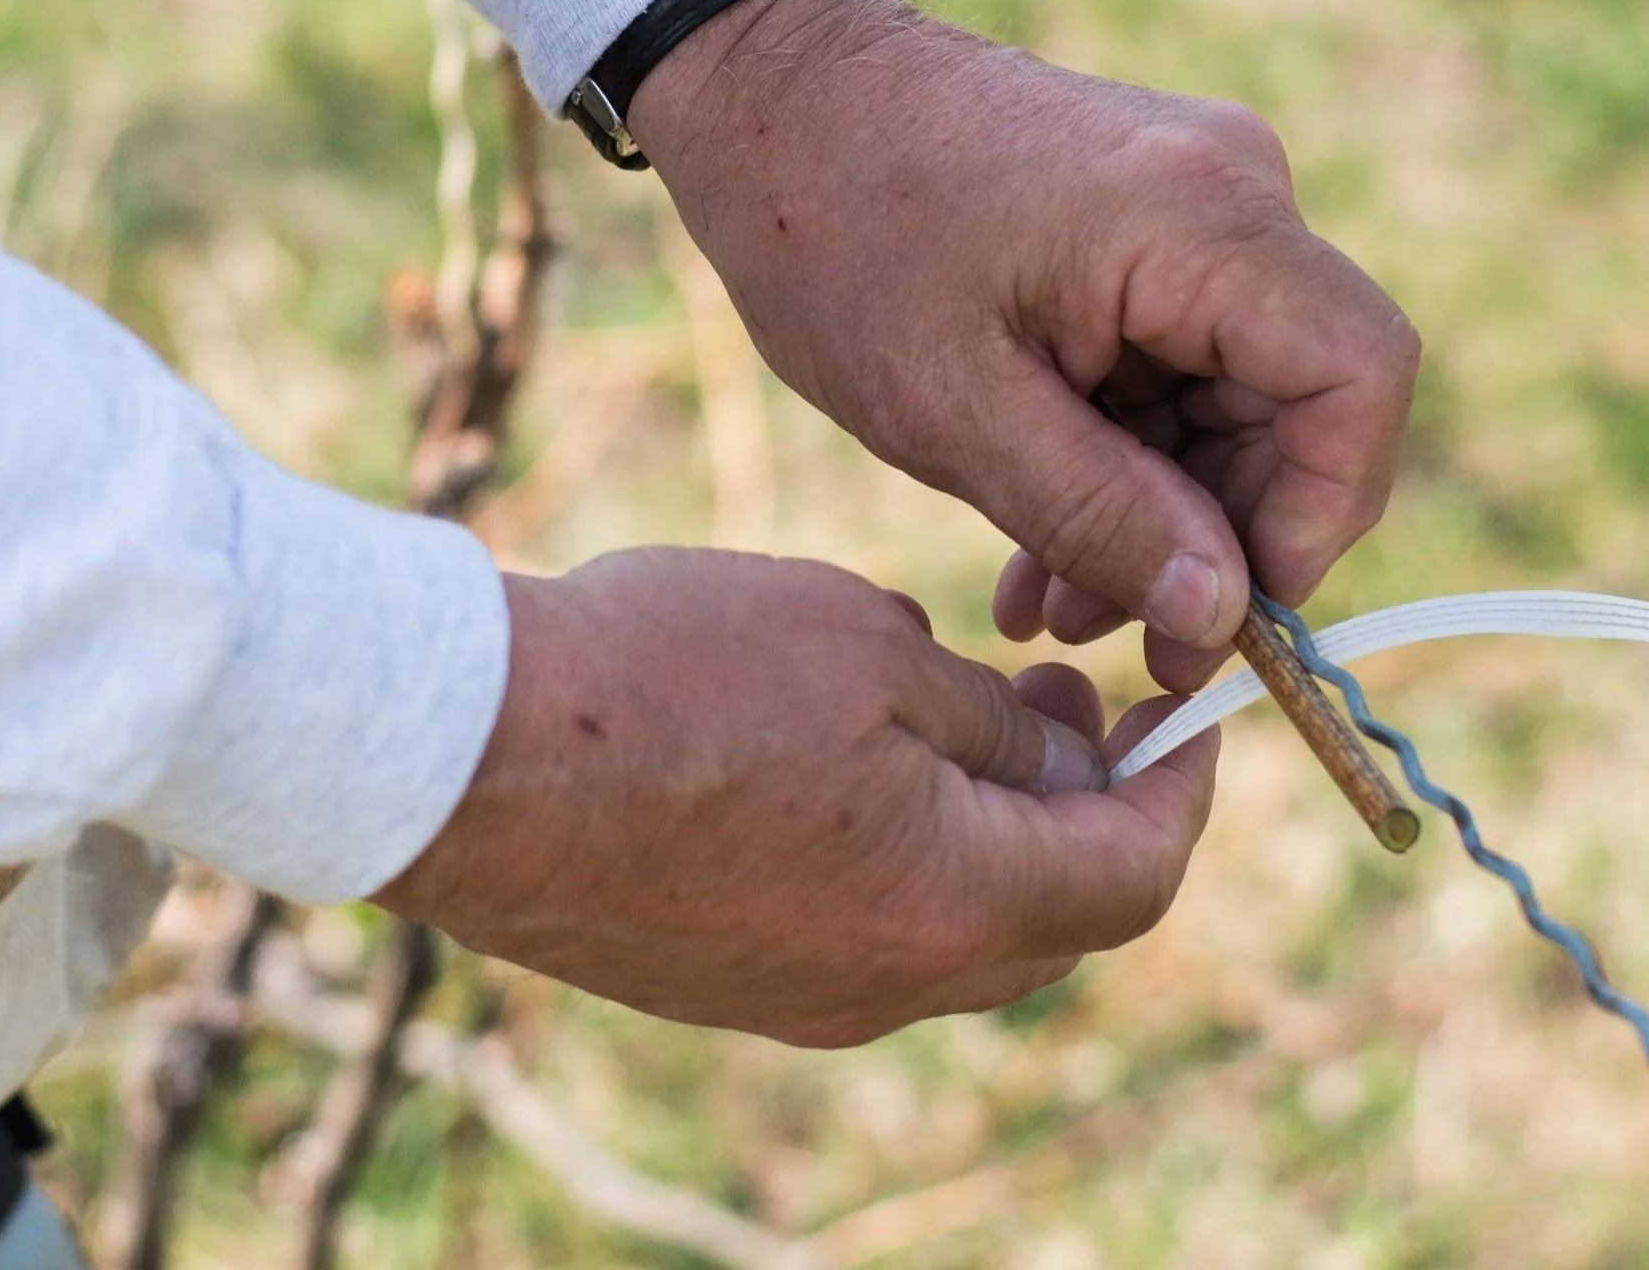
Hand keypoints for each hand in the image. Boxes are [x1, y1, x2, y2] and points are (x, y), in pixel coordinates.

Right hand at [375, 549, 1215, 1046]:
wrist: (465, 756)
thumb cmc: (675, 677)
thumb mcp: (871, 650)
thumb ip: (995, 719)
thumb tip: (1062, 759)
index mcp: (953, 906)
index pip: (1135, 876)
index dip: (1181, 789)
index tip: (1184, 711)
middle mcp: (889, 985)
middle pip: (1053, 919)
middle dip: (1085, 810)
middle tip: (1063, 700)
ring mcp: (797, 999)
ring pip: (954, 927)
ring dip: (986, 829)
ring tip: (949, 705)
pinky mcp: (722, 984)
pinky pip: (862, 932)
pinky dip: (900, 855)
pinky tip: (843, 755)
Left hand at [631, 0, 1419, 690]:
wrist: (767, 95)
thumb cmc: (835, 232)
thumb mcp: (954, 409)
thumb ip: (1099, 514)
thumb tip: (1224, 609)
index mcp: (1201, 215)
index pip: (1360, 377)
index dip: (1320, 512)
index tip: (1225, 607)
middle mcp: (1231, 187)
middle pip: (1302, 401)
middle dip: (1217, 538)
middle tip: (1112, 636)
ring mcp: (1194, 197)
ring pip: (1238, 398)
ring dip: (1159, 513)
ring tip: (1047, 602)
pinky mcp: (1150, 222)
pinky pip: (1182, 361)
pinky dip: (1127, 454)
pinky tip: (1041, 540)